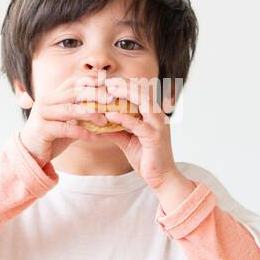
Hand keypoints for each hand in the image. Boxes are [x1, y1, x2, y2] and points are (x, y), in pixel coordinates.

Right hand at [17, 74, 110, 165]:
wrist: (30, 154)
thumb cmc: (51, 137)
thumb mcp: (68, 123)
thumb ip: (82, 116)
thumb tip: (107, 113)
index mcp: (52, 97)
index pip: (72, 82)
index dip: (90, 81)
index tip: (107, 84)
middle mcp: (46, 101)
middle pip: (73, 92)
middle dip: (94, 95)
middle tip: (110, 100)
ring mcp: (42, 114)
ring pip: (69, 109)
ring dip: (89, 114)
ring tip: (103, 121)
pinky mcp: (42, 129)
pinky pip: (65, 128)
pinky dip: (81, 132)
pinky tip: (93, 137)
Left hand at [96, 76, 178, 190]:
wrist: (161, 178)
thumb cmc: (146, 158)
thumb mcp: (127, 140)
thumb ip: (115, 129)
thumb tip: (98, 121)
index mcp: (153, 115)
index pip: (140, 93)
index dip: (125, 85)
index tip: (108, 82)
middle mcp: (157, 116)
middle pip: (141, 92)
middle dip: (124, 85)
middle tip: (106, 81)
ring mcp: (158, 125)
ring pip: (143, 102)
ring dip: (125, 94)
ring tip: (108, 91)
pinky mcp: (154, 137)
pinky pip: (137, 124)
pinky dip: (123, 117)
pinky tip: (109, 114)